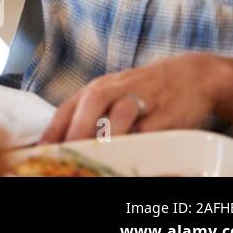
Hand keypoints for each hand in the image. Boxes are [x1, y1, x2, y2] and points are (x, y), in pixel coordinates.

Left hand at [39, 53, 223, 143]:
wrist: (191, 76)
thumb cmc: (143, 90)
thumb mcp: (111, 95)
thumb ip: (88, 116)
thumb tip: (60, 143)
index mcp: (96, 89)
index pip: (68, 108)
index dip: (54, 130)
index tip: (42, 150)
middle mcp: (115, 90)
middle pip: (90, 106)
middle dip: (78, 132)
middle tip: (67, 154)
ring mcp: (141, 99)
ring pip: (119, 114)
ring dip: (107, 136)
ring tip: (95, 156)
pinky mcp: (165, 112)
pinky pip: (149, 129)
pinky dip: (138, 142)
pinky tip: (130, 156)